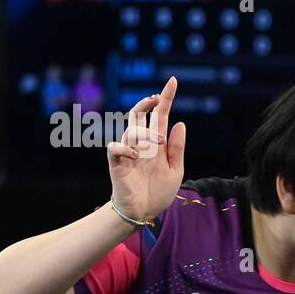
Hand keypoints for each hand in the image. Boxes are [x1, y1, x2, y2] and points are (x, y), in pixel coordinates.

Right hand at [107, 76, 185, 222]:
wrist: (144, 212)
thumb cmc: (158, 191)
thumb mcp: (175, 170)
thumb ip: (177, 148)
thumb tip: (180, 123)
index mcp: (157, 144)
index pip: (160, 116)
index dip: (165, 99)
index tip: (173, 81)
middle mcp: (141, 144)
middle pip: (139, 114)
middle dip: (147, 102)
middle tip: (157, 97)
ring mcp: (128, 152)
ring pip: (131, 129)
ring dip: (145, 130)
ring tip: (159, 139)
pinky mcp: (117, 163)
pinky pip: (115, 148)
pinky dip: (124, 147)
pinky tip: (134, 154)